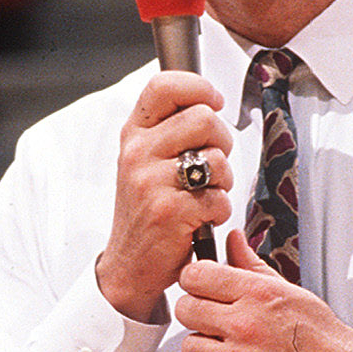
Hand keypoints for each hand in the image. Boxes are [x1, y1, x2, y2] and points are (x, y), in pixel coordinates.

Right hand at [95, 70, 231, 322]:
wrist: (129, 265)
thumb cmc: (147, 211)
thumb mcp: (144, 162)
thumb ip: (170, 130)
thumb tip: (211, 101)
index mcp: (133, 135)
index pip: (164, 86)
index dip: (198, 88)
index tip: (213, 102)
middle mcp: (137, 153)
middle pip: (205, 119)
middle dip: (222, 144)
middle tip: (210, 167)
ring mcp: (151, 182)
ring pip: (218, 160)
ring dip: (223, 182)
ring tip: (202, 196)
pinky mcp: (169, 211)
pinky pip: (219, 198)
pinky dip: (218, 212)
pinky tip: (199, 220)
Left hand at [173, 228, 352, 351]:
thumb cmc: (325, 342)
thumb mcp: (293, 294)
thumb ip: (253, 267)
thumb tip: (234, 241)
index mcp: (259, 295)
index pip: (196, 275)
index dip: (194, 280)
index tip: (200, 286)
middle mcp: (245, 326)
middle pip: (186, 309)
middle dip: (198, 313)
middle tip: (214, 320)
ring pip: (189, 347)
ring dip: (206, 348)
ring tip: (231, 349)